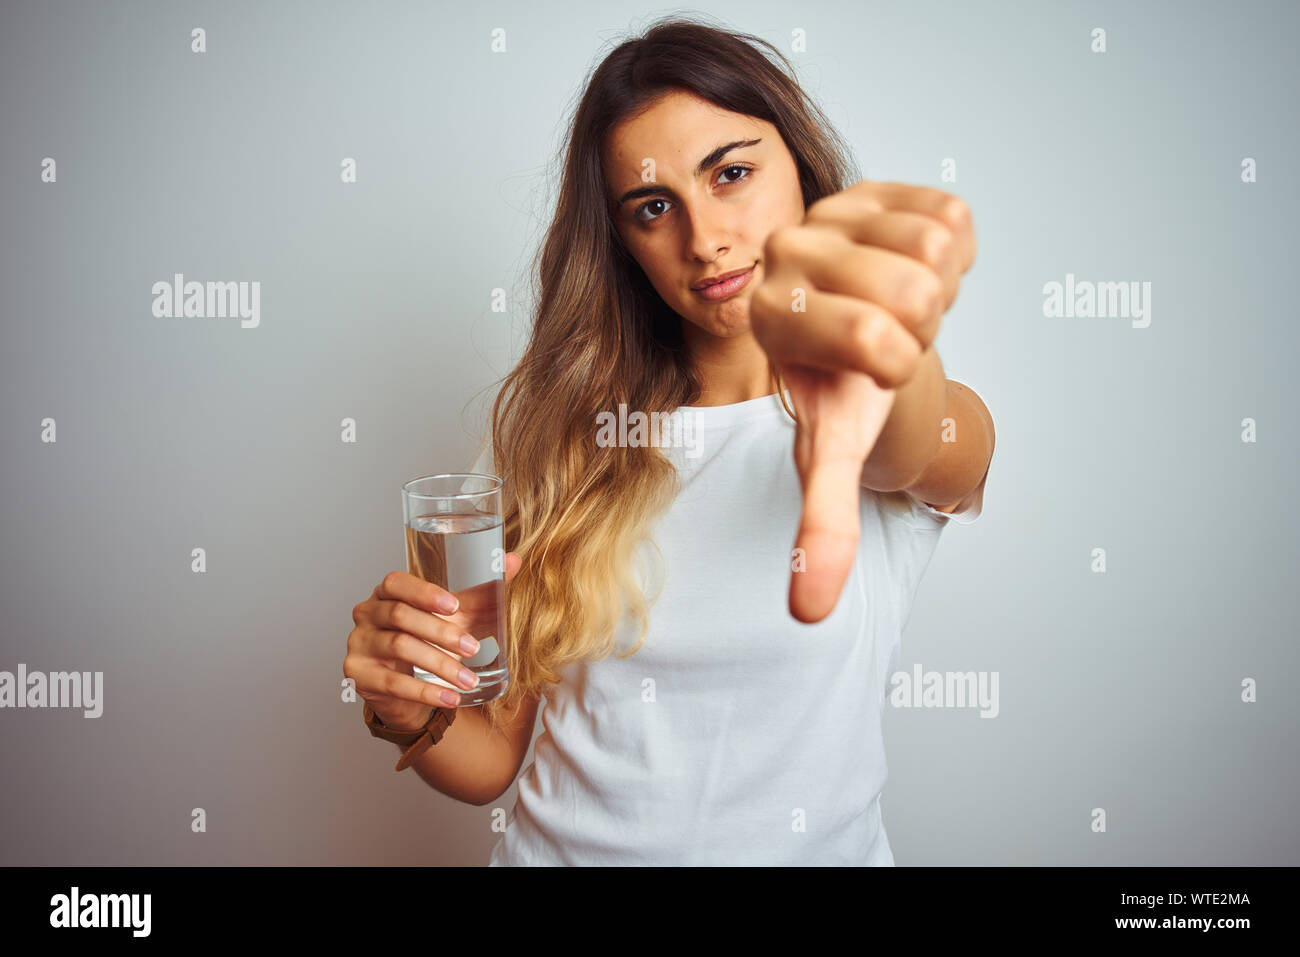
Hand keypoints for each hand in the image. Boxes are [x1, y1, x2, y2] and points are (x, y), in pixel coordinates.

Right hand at [344, 552, 521, 729]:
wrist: (407, 689)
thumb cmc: (430, 640)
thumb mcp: (455, 617)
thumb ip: (481, 592)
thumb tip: (514, 561)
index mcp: (387, 591)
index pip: (396, 582)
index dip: (424, 592)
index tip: (455, 606)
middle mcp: (367, 613)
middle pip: (400, 615)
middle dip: (441, 632)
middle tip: (474, 648)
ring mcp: (359, 644)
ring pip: (399, 648)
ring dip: (439, 664)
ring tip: (469, 680)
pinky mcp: (358, 675)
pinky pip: (393, 683)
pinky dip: (426, 692)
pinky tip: (450, 698)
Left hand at [749, 181, 975, 623]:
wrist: (855, 332)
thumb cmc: (839, 393)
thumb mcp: (832, 454)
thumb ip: (819, 529)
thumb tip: (810, 614)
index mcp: (769, 318)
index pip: (878, 343)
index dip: (896, 367)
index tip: (864, 368)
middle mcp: (784, 252)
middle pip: (915, 292)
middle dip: (918, 327)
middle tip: (884, 335)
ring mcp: (826, 208)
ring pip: (935, 248)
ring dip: (933, 288)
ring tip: (892, 301)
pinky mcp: (873, 181)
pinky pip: (951, 214)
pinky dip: (949, 251)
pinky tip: (906, 265)